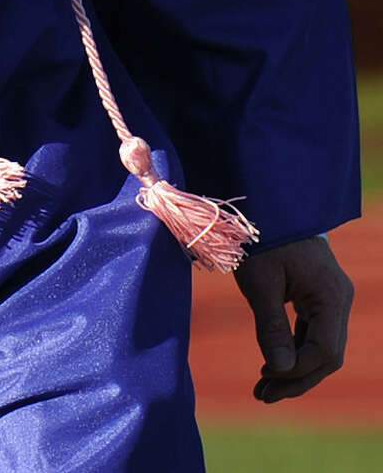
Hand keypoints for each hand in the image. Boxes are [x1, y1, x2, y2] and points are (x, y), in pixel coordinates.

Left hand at [234, 234, 352, 403]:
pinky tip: (273, 365)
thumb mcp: (260, 282)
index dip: (298, 373)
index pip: (324, 352)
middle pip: (326, 355)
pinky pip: (312, 333)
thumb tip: (280, 371)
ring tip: (264, 389)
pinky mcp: (319, 297)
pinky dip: (294, 350)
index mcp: (331, 296)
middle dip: (296, 378)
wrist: (269, 204)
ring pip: (321, 347)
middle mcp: (339, 299)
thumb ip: (271, 326)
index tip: (266, 381)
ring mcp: (331, 298)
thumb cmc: (262, 238)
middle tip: (263, 395)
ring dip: (295, 369)